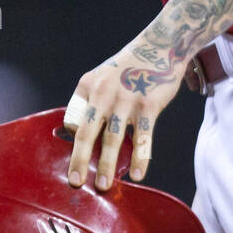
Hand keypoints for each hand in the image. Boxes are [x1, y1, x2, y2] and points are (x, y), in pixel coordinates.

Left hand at [63, 46, 186, 190]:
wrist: (160, 47)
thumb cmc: (128, 68)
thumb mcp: (102, 76)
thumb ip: (91, 101)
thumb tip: (78, 134)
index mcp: (88, 85)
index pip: (73, 119)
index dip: (72, 141)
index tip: (75, 160)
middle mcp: (103, 92)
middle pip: (87, 132)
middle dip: (79, 160)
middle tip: (75, 182)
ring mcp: (126, 99)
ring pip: (113, 138)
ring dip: (107, 164)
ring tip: (103, 185)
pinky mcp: (147, 105)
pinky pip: (142, 137)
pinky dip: (140, 158)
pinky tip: (137, 174)